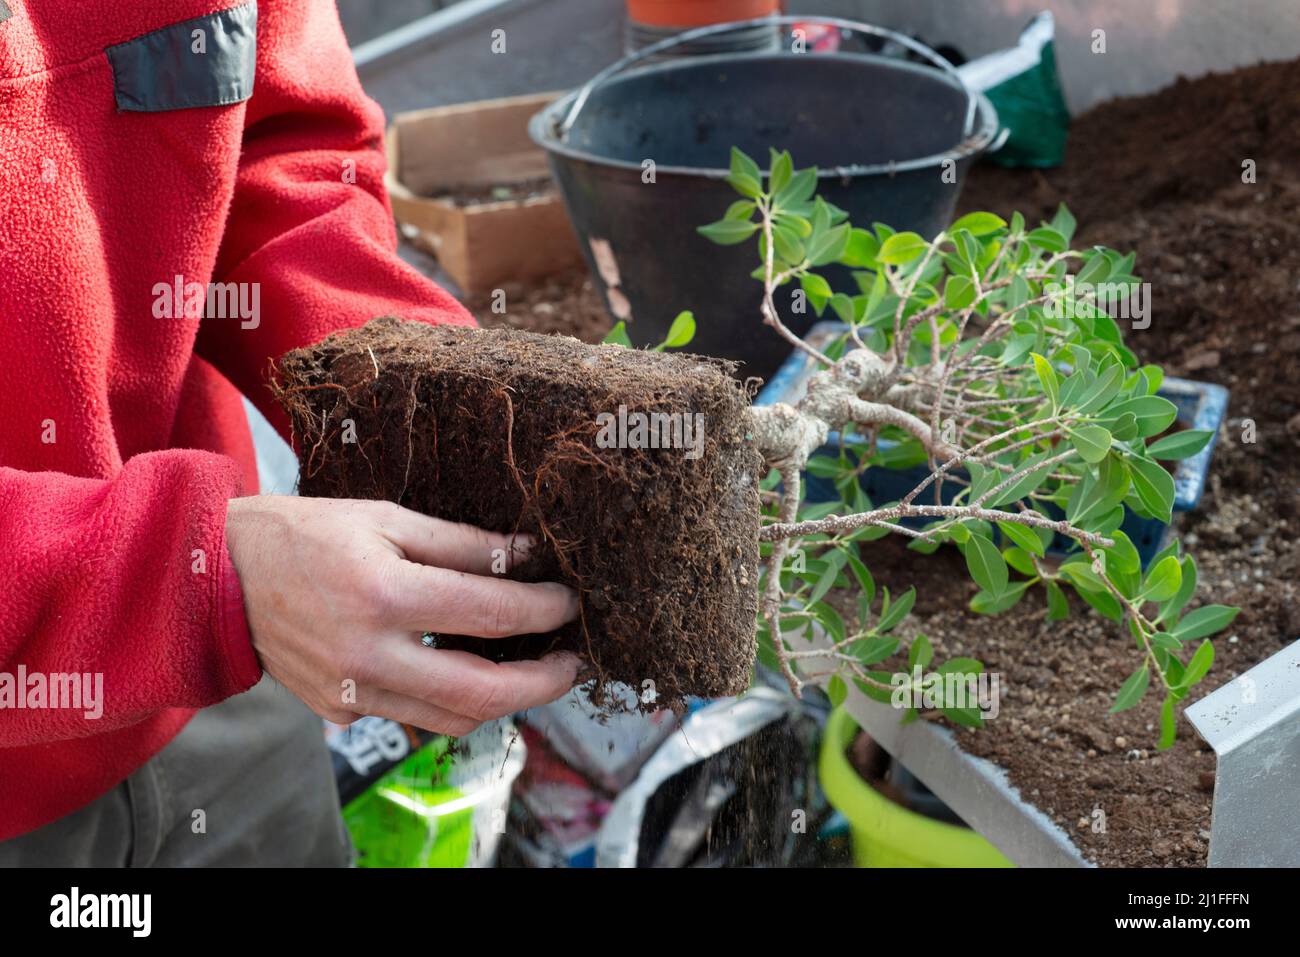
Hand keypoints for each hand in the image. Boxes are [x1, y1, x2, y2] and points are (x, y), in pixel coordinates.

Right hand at [224, 496, 580, 735]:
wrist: (221, 577)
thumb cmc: (308, 535)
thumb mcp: (387, 519)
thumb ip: (462, 544)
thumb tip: (528, 558)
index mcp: (384, 594)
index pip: (491, 614)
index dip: (543, 611)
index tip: (569, 603)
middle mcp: (370, 654)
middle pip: (482, 692)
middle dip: (541, 684)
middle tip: (571, 665)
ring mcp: (353, 692)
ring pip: (453, 718)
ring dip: (502, 700)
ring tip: (529, 671)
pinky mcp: (340, 711)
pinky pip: (415, 718)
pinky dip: (451, 702)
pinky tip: (468, 673)